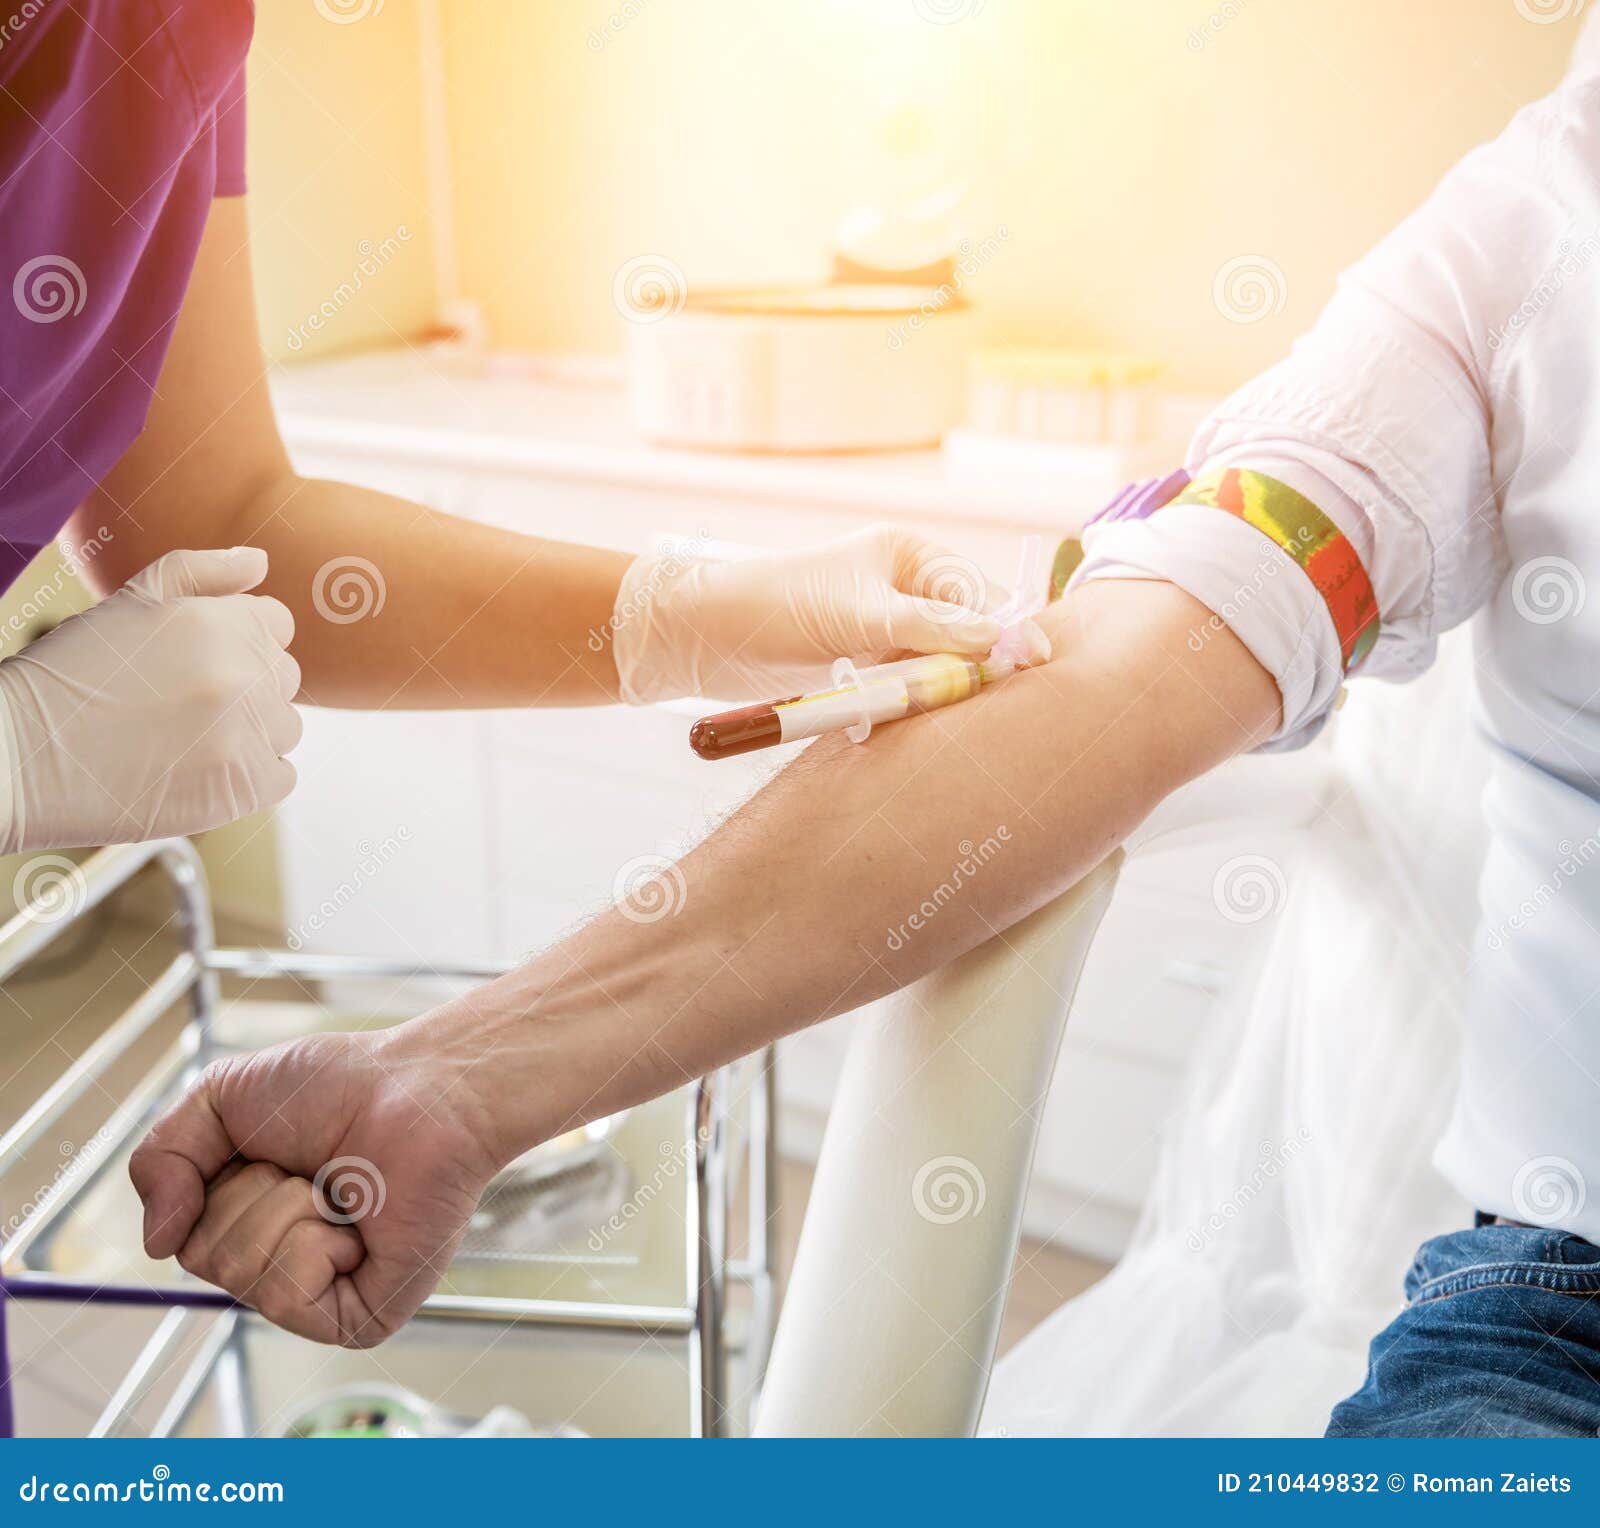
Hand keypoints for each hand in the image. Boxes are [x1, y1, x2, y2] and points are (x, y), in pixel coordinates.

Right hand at [0, 547, 301, 852]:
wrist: (21, 756)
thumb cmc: (72, 673)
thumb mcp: (129, 601)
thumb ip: (203, 572)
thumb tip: (262, 563)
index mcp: (222, 623)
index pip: (276, 624)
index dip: (238, 641)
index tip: (195, 662)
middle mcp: (245, 675)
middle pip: (283, 676)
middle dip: (245, 685)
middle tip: (178, 702)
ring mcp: (248, 734)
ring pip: (285, 726)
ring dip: (250, 732)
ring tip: (184, 737)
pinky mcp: (243, 787)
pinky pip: (281, 775)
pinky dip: (251, 776)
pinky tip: (199, 770)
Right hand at [129, 1022, 502, 1346]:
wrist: (423, 1089)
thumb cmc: (344, 1086)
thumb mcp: (220, 1097)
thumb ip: (160, 1160)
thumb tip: (157, 1244)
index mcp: (250, 1218)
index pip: (182, 1234)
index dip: (211, 1179)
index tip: (265, 1144)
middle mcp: (282, 1260)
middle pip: (204, 1255)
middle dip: (251, 1191)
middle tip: (309, 1164)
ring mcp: (322, 1295)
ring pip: (243, 1274)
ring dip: (286, 1208)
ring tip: (339, 1185)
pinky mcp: (361, 1317)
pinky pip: (291, 1298)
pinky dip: (315, 1245)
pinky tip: (358, 1221)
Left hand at [610, 524, 1051, 702]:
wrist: (703, 639)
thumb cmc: (780, 607)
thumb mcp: (865, 616)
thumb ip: (936, 629)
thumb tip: (1008, 642)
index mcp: (909, 555)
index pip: (979, 593)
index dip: (1007, 630)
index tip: (1033, 664)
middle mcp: (902, 588)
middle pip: (966, 633)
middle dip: (978, 666)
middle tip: (997, 701)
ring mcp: (882, 629)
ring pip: (939, 666)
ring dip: (942, 691)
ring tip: (950, 715)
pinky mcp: (862, 667)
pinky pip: (908, 689)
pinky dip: (914, 706)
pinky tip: (915, 720)